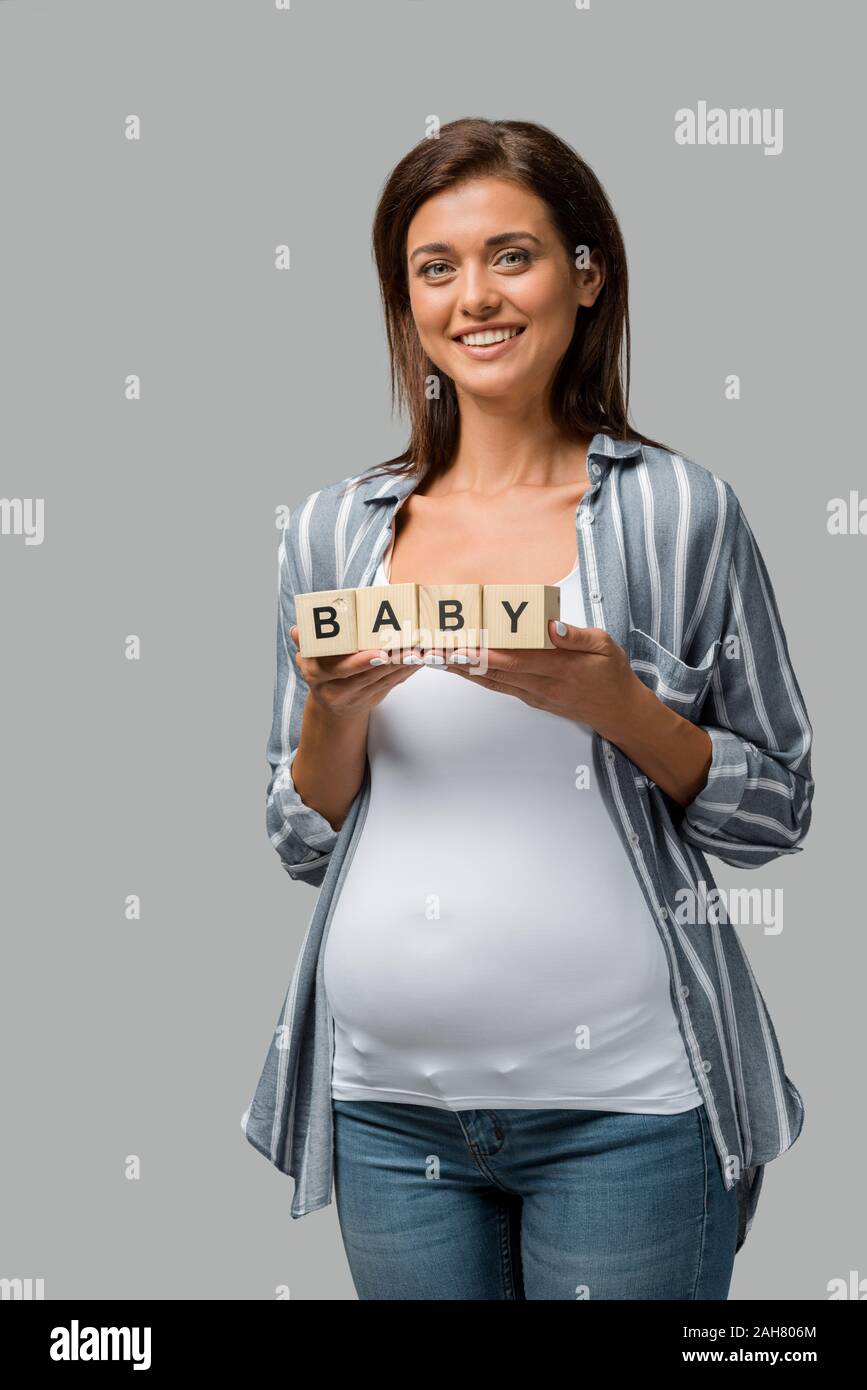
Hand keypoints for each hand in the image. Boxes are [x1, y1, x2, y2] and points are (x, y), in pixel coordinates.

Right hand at [289, 624, 425, 720]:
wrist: (332, 710)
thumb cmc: (322, 676)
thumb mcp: (308, 661)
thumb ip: (306, 644)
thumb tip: (297, 630)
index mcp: (319, 677)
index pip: (341, 670)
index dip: (361, 663)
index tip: (379, 653)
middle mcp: (337, 691)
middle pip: (368, 676)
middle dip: (390, 661)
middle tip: (408, 648)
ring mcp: (356, 698)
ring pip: (383, 680)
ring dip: (403, 665)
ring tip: (418, 650)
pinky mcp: (374, 699)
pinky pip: (392, 684)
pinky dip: (406, 671)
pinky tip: (419, 659)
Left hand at [437, 618, 642, 738]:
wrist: (618, 711)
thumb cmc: (611, 674)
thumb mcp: (604, 646)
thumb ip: (577, 636)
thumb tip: (553, 625)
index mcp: (560, 668)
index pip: (516, 659)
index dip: (487, 652)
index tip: (463, 643)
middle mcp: (543, 685)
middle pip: (496, 671)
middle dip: (465, 660)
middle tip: (437, 649)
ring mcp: (535, 695)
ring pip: (494, 681)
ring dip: (465, 670)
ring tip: (439, 657)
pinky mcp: (532, 700)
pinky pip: (501, 687)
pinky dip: (479, 677)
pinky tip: (463, 668)